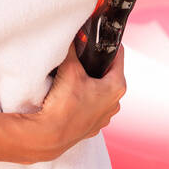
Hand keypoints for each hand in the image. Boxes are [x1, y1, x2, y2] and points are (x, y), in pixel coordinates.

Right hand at [24, 40, 126, 162]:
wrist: (50, 135)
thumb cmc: (64, 104)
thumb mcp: (69, 68)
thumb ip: (73, 47)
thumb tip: (73, 33)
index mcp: (116, 87)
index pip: (118, 56)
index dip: (107, 45)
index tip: (97, 38)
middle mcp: (115, 103)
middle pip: (109, 74)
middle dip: (96, 64)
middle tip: (82, 56)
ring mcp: (104, 117)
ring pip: (100, 92)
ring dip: (90, 83)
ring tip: (73, 78)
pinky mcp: (92, 126)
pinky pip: (91, 107)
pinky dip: (84, 100)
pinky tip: (70, 97)